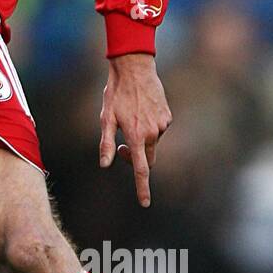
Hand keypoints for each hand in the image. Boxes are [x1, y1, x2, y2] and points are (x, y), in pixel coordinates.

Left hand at [99, 53, 171, 207]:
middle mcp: (153, 133)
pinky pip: (158, 129)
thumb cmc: (116, 94)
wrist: (135, 69)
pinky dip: (149, 127)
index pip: (141, 169)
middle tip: (121, 146)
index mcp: (137, 136)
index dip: (142, 188)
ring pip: (152, 142)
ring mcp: (163, 124)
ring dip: (141, 139)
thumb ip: (106, 143)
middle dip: (136, 159)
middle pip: (147, 159)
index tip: (144, 203)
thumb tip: (105, 164)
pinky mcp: (168, 116)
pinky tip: (140, 110)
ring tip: (130, 117)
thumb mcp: (105, 118)